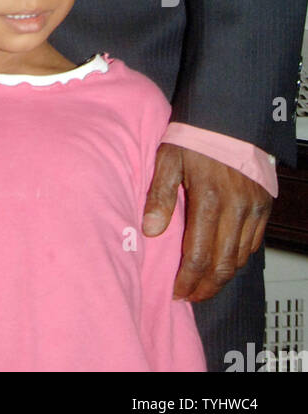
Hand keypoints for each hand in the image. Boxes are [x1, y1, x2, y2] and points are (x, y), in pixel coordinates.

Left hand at [142, 142, 272, 300]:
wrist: (230, 116)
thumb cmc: (194, 135)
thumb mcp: (168, 158)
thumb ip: (159, 196)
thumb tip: (149, 230)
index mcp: (208, 199)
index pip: (198, 256)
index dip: (187, 281)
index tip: (176, 292)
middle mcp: (236, 208)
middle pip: (223, 265)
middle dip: (205, 287)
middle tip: (189, 296)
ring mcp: (253, 209)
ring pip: (240, 258)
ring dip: (222, 277)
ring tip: (202, 284)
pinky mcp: (264, 206)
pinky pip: (253, 244)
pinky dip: (238, 259)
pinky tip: (222, 262)